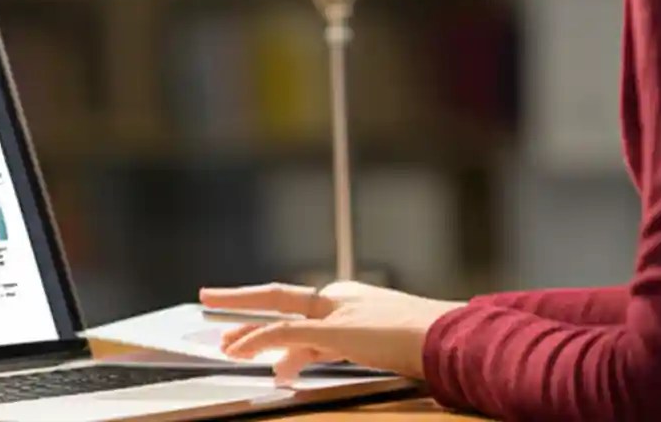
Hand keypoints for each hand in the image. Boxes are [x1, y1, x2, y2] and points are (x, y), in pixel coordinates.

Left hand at [199, 281, 465, 383]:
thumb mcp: (375, 349)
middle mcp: (341, 299)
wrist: (449, 337)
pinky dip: (258, 339)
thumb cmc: (426, 345)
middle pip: (281, 295)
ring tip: (222, 340)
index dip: (274, 315)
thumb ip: (332, 354)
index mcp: (354, 300)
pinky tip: (239, 348)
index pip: (304, 308)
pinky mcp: (333, 328)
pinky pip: (284, 333)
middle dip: (243, 298)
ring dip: (246, 325)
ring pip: (277, 312)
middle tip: (210, 299)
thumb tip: (291, 365)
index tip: (253, 324)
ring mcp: (337, 311)